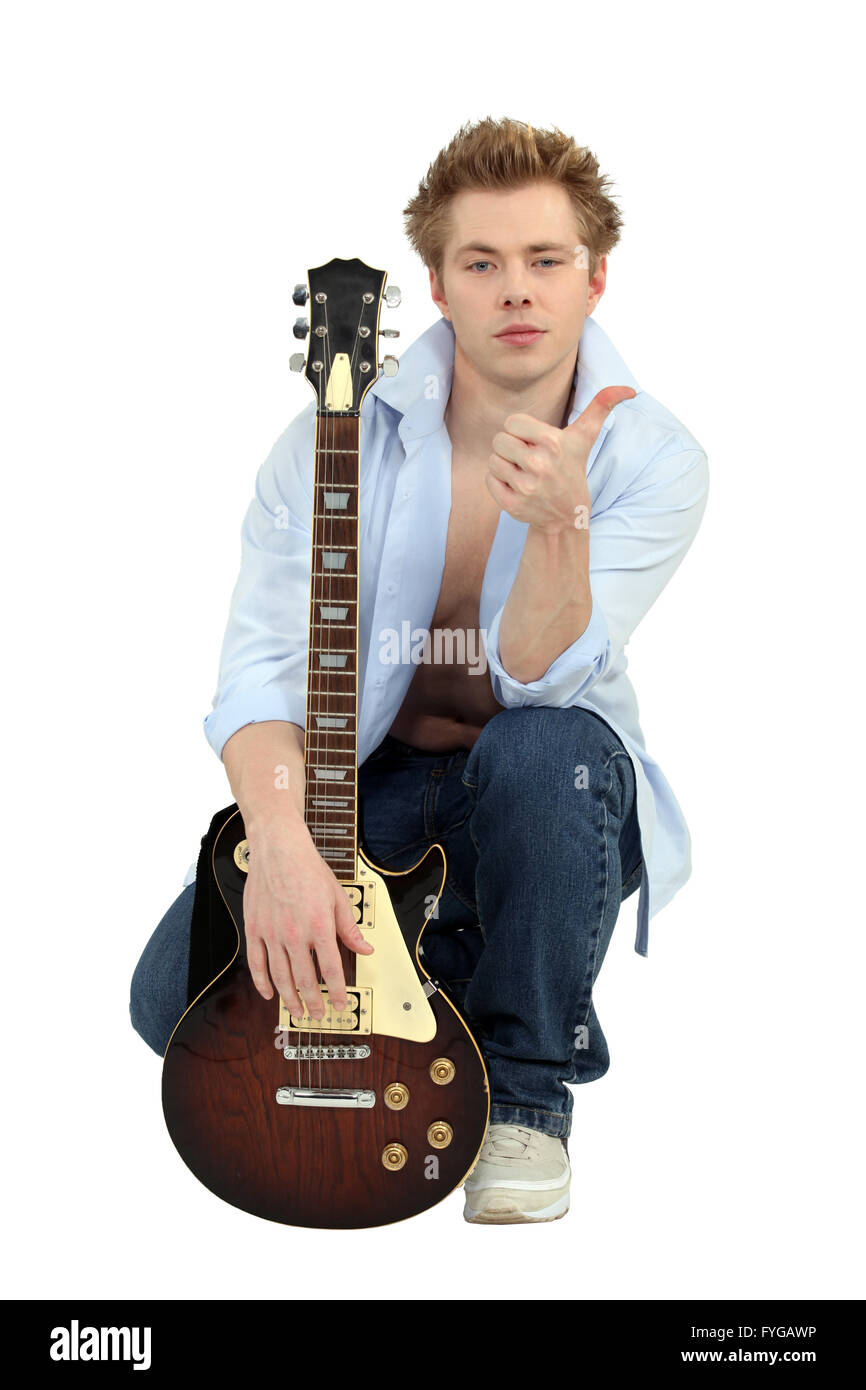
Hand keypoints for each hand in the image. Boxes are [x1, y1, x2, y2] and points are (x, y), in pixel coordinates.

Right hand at [242, 817, 373, 1017]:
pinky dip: (262, 982)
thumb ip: (349, 928)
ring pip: (280, 976)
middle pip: (304, 979)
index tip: (339, 1004)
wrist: (279, 849)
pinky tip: (269, 993)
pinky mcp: (254, 928)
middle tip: (318, 1014)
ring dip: (289, 998)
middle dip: (313, 1001)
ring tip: (297, 1010)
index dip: (336, 992)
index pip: (331, 970)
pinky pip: (257, 962)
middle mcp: (294, 933)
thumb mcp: (338, 897)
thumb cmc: (308, 869)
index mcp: (319, 926)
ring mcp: (271, 933)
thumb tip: (365, 948)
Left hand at [486, 386, 635, 534]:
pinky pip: (489, 480)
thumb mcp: (585, 437)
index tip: (535, 442)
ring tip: (523, 472)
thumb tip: (630, 389)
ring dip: (504, 464)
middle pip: (499, 440)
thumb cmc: (572, 468)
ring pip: (493, 460)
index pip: (512, 422)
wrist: (567, 515)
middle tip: (528, 458)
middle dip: (511, 447)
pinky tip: (517, 487)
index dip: (520, 430)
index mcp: (553, 443)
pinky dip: (498, 482)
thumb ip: (601, 407)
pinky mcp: (512, 505)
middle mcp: (539, 465)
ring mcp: (525, 488)